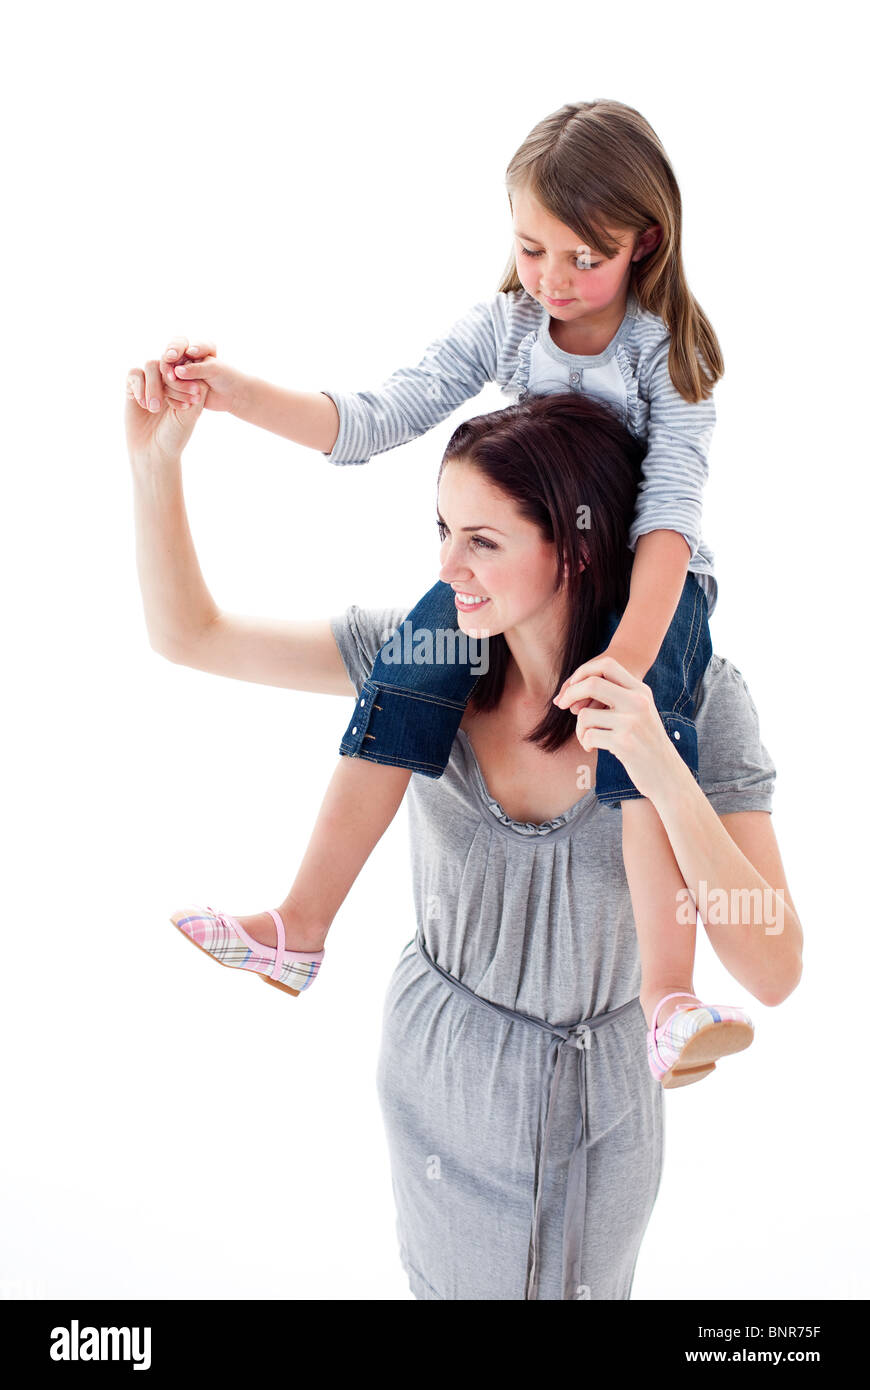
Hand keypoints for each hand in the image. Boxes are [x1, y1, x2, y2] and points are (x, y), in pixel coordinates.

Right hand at [125, 357, 208, 466]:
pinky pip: (134, 374)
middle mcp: (167, 380)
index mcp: (185, 384)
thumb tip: (195, 371)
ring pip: (151, 366)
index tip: (194, 397)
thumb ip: (195, 393)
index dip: (189, 380)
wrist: (153, 452)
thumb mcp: (189, 415)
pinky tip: (144, 404)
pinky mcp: (133, 387)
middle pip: (169, 365)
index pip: (187, 369)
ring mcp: (150, 382)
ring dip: (154, 386)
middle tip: (175, 406)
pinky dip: (140, 386)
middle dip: (174, 384)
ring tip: (155, 408)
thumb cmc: (175, 436)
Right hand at [158, 338, 246, 413]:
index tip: (173, 356)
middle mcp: (183, 361)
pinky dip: (177, 399)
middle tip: (172, 376)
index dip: (173, 349)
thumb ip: (196, 369)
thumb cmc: (226, 376)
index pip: (177, 344)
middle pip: (167, 362)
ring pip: (167, 379)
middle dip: (168, 368)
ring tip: (194, 394)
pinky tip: (188, 405)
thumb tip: (177, 371)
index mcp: (192, 349)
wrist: (233, 394)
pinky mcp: (179, 391)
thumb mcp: (213, 369)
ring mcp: (179, 376)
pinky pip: (170, 394)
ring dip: (176, 386)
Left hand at [552, 654, 678, 801]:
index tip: (572, 686)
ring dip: (579, 729)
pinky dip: (585, 743)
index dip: (583, 671)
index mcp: (641, 690)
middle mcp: (637, 702)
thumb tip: (572, 689)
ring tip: (587, 738)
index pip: (607, 664)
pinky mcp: (624, 743)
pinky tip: (592, 748)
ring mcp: (631, 722)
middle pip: (592, 683)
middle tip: (562, 704)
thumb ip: (617, 696)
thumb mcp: (640, 711)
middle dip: (570, 693)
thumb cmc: (646, 742)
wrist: (666, 773)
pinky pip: (588, 736)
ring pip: (585, 715)